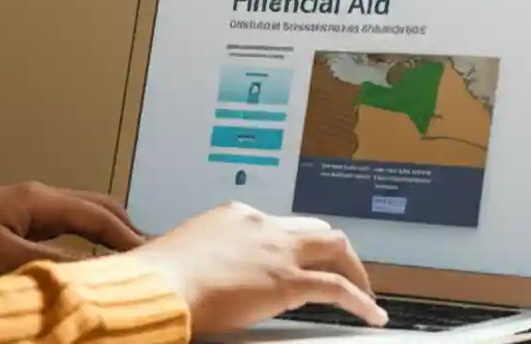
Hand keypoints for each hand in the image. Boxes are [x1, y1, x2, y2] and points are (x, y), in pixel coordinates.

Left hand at [0, 181, 144, 276]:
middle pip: (97, 206)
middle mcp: (38, 197)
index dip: (129, 237)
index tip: (154, 254)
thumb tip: (94, 269)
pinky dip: (87, 235)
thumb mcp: (4, 258)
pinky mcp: (15, 219)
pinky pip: (64, 223)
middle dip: (127, 226)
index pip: (99, 217)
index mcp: (39, 200)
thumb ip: (52, 262)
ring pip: (82, 212)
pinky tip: (89, 254)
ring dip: (108, 229)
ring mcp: (27, 206)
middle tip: (152, 250)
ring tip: (129, 252)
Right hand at [129, 201, 387, 334]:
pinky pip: (338, 288)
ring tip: (364, 292)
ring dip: (353, 269)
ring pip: (334, 247)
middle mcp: (260, 224)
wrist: (158, 284)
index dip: (292, 246)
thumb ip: (205, 259)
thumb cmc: (158, 276)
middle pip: (313, 229)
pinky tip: (372, 315)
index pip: (277, 225)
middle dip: (332, 250)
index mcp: (233, 215)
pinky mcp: (288, 281)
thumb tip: (207, 276)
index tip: (295, 263)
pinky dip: (360, 300)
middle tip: (342, 272)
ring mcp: (277, 250)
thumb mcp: (183, 255)